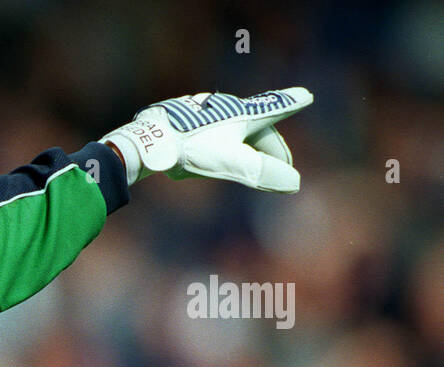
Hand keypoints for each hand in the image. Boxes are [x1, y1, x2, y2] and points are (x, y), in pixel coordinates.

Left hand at [104, 88, 312, 192]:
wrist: (148, 142)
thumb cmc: (191, 149)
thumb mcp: (232, 162)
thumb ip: (263, 173)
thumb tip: (294, 183)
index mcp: (241, 114)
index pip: (272, 110)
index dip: (290, 105)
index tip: (305, 96)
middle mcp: (223, 108)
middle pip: (255, 127)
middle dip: (270, 147)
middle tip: (283, 165)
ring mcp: (201, 115)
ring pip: (232, 131)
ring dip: (246, 148)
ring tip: (251, 165)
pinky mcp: (182, 125)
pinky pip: (208, 136)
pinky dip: (220, 148)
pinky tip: (209, 160)